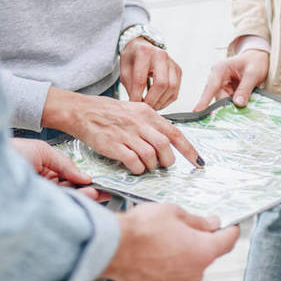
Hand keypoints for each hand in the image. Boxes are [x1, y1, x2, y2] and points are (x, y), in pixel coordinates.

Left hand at [9, 138, 108, 202]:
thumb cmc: (11, 152)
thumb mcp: (42, 151)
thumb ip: (64, 164)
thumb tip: (84, 176)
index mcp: (42, 171)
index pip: (68, 178)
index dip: (84, 180)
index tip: (100, 181)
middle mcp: (41, 186)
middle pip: (69, 191)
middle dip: (88, 192)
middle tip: (105, 192)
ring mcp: (39, 198)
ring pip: (66, 201)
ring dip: (83, 198)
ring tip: (97, 194)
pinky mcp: (35, 209)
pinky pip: (57, 208)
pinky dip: (72, 203)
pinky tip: (83, 198)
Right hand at [43, 89, 203, 174]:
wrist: (82, 111)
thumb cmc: (107, 112)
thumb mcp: (133, 110)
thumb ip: (150, 122)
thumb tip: (166, 139)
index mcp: (147, 113)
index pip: (175, 133)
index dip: (189, 150)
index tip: (198, 162)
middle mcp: (139, 123)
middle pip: (165, 147)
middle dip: (167, 161)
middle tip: (162, 165)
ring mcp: (127, 134)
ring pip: (151, 156)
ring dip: (152, 166)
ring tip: (146, 166)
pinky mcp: (114, 146)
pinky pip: (134, 162)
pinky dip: (138, 169)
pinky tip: (134, 168)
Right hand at [104, 203, 239, 280]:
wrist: (113, 247)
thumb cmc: (141, 229)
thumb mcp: (174, 213)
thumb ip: (197, 220)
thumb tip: (210, 223)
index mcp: (203, 251)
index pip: (228, 241)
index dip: (231, 229)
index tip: (231, 224)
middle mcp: (194, 271)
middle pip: (208, 252)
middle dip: (202, 238)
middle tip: (188, 224)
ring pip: (190, 263)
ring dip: (184, 250)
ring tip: (166, 234)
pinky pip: (175, 271)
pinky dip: (171, 261)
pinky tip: (157, 247)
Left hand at [120, 38, 181, 109]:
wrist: (143, 46)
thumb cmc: (132, 58)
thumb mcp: (125, 69)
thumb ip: (130, 86)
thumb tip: (137, 104)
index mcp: (144, 52)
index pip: (141, 80)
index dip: (137, 96)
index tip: (133, 105)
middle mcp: (161, 55)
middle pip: (161, 84)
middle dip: (152, 100)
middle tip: (144, 108)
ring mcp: (172, 62)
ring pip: (171, 88)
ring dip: (160, 102)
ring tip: (150, 106)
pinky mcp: (178, 70)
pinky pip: (175, 90)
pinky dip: (167, 100)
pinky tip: (157, 102)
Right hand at [193, 49, 268, 110]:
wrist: (257, 58)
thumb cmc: (254, 62)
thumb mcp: (253, 74)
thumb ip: (245, 88)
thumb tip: (238, 104)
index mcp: (220, 69)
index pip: (211, 87)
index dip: (204, 100)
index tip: (197, 111)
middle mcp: (216, 77)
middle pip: (217, 97)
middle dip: (224, 107)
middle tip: (232, 118)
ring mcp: (220, 85)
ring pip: (222, 101)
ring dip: (231, 108)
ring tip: (241, 112)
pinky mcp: (226, 91)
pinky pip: (228, 102)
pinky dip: (234, 106)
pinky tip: (242, 109)